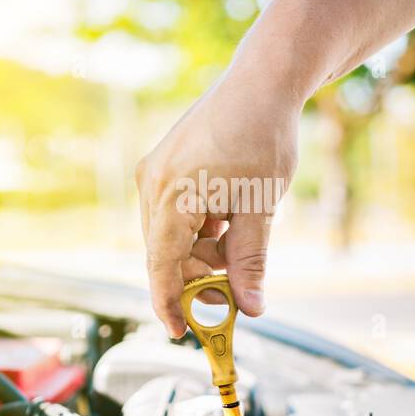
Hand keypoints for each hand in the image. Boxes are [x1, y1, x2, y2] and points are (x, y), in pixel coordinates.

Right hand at [135, 68, 299, 337]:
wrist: (262, 82)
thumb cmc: (262, 137)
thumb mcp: (261, 207)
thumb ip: (250, 261)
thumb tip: (250, 309)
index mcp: (171, 197)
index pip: (161, 268)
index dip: (170, 305)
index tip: (182, 333)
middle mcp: (152, 185)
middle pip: (166, 255)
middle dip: (198, 277)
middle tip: (237, 292)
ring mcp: (156, 173)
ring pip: (172, 236)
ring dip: (202, 252)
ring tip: (242, 243)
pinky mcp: (166, 166)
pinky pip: (175, 213)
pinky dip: (200, 229)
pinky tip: (229, 219)